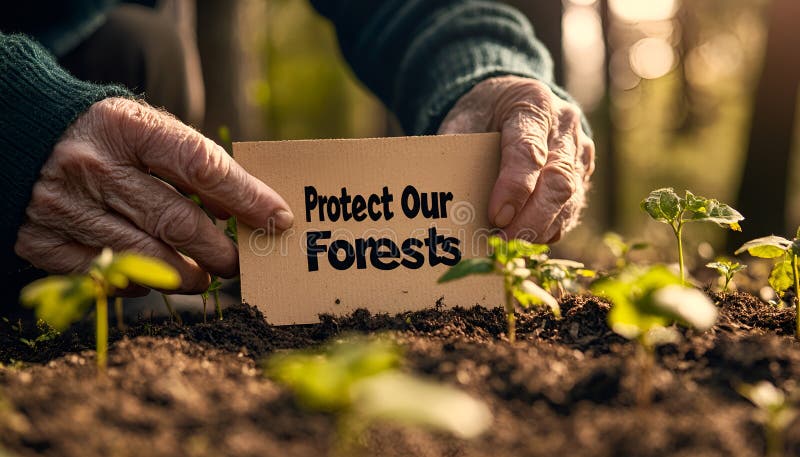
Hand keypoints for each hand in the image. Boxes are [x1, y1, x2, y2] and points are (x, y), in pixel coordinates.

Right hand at [15, 98, 293, 293]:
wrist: (18, 134)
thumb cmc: (105, 138)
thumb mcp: (145, 128)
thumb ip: (193, 163)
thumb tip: (247, 210)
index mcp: (127, 127)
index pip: (201, 166)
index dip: (247, 197)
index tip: (278, 220)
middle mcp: (93, 166)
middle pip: (177, 221)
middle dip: (220, 251)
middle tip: (239, 264)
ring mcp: (63, 206)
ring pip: (145, 258)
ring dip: (187, 276)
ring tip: (205, 277)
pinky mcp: (40, 240)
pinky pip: (105, 277)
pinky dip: (139, 283)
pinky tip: (155, 277)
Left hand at [439, 76, 594, 242]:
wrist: (515, 101)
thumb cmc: (486, 112)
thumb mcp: (467, 117)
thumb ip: (458, 147)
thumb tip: (443, 190)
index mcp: (534, 105)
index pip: (529, 151)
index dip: (514, 187)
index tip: (495, 216)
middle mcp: (565, 129)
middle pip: (558, 180)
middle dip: (531, 219)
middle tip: (503, 243)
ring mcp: (579, 154)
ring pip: (570, 200)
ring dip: (539, 229)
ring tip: (509, 248)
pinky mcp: (582, 177)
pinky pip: (570, 210)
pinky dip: (547, 230)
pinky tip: (524, 242)